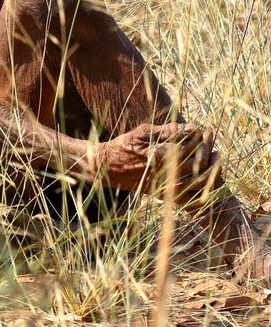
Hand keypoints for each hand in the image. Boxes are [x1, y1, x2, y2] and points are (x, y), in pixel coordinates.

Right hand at [101, 122, 216, 192]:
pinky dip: (204, 190)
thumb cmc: (125, 146)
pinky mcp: (166, 196)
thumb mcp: (142, 132)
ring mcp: (166, 188)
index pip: (188, 147)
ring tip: (216, 155)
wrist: (109, 169)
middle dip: (208, 149)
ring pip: (199, 183)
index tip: (205, 129)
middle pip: (197, 164)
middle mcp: (164, 175)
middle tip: (212, 139)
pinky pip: (192, 198)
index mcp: (158, 156)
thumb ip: (167, 131)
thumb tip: (190, 128)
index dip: (200, 137)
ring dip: (212, 169)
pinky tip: (210, 177)